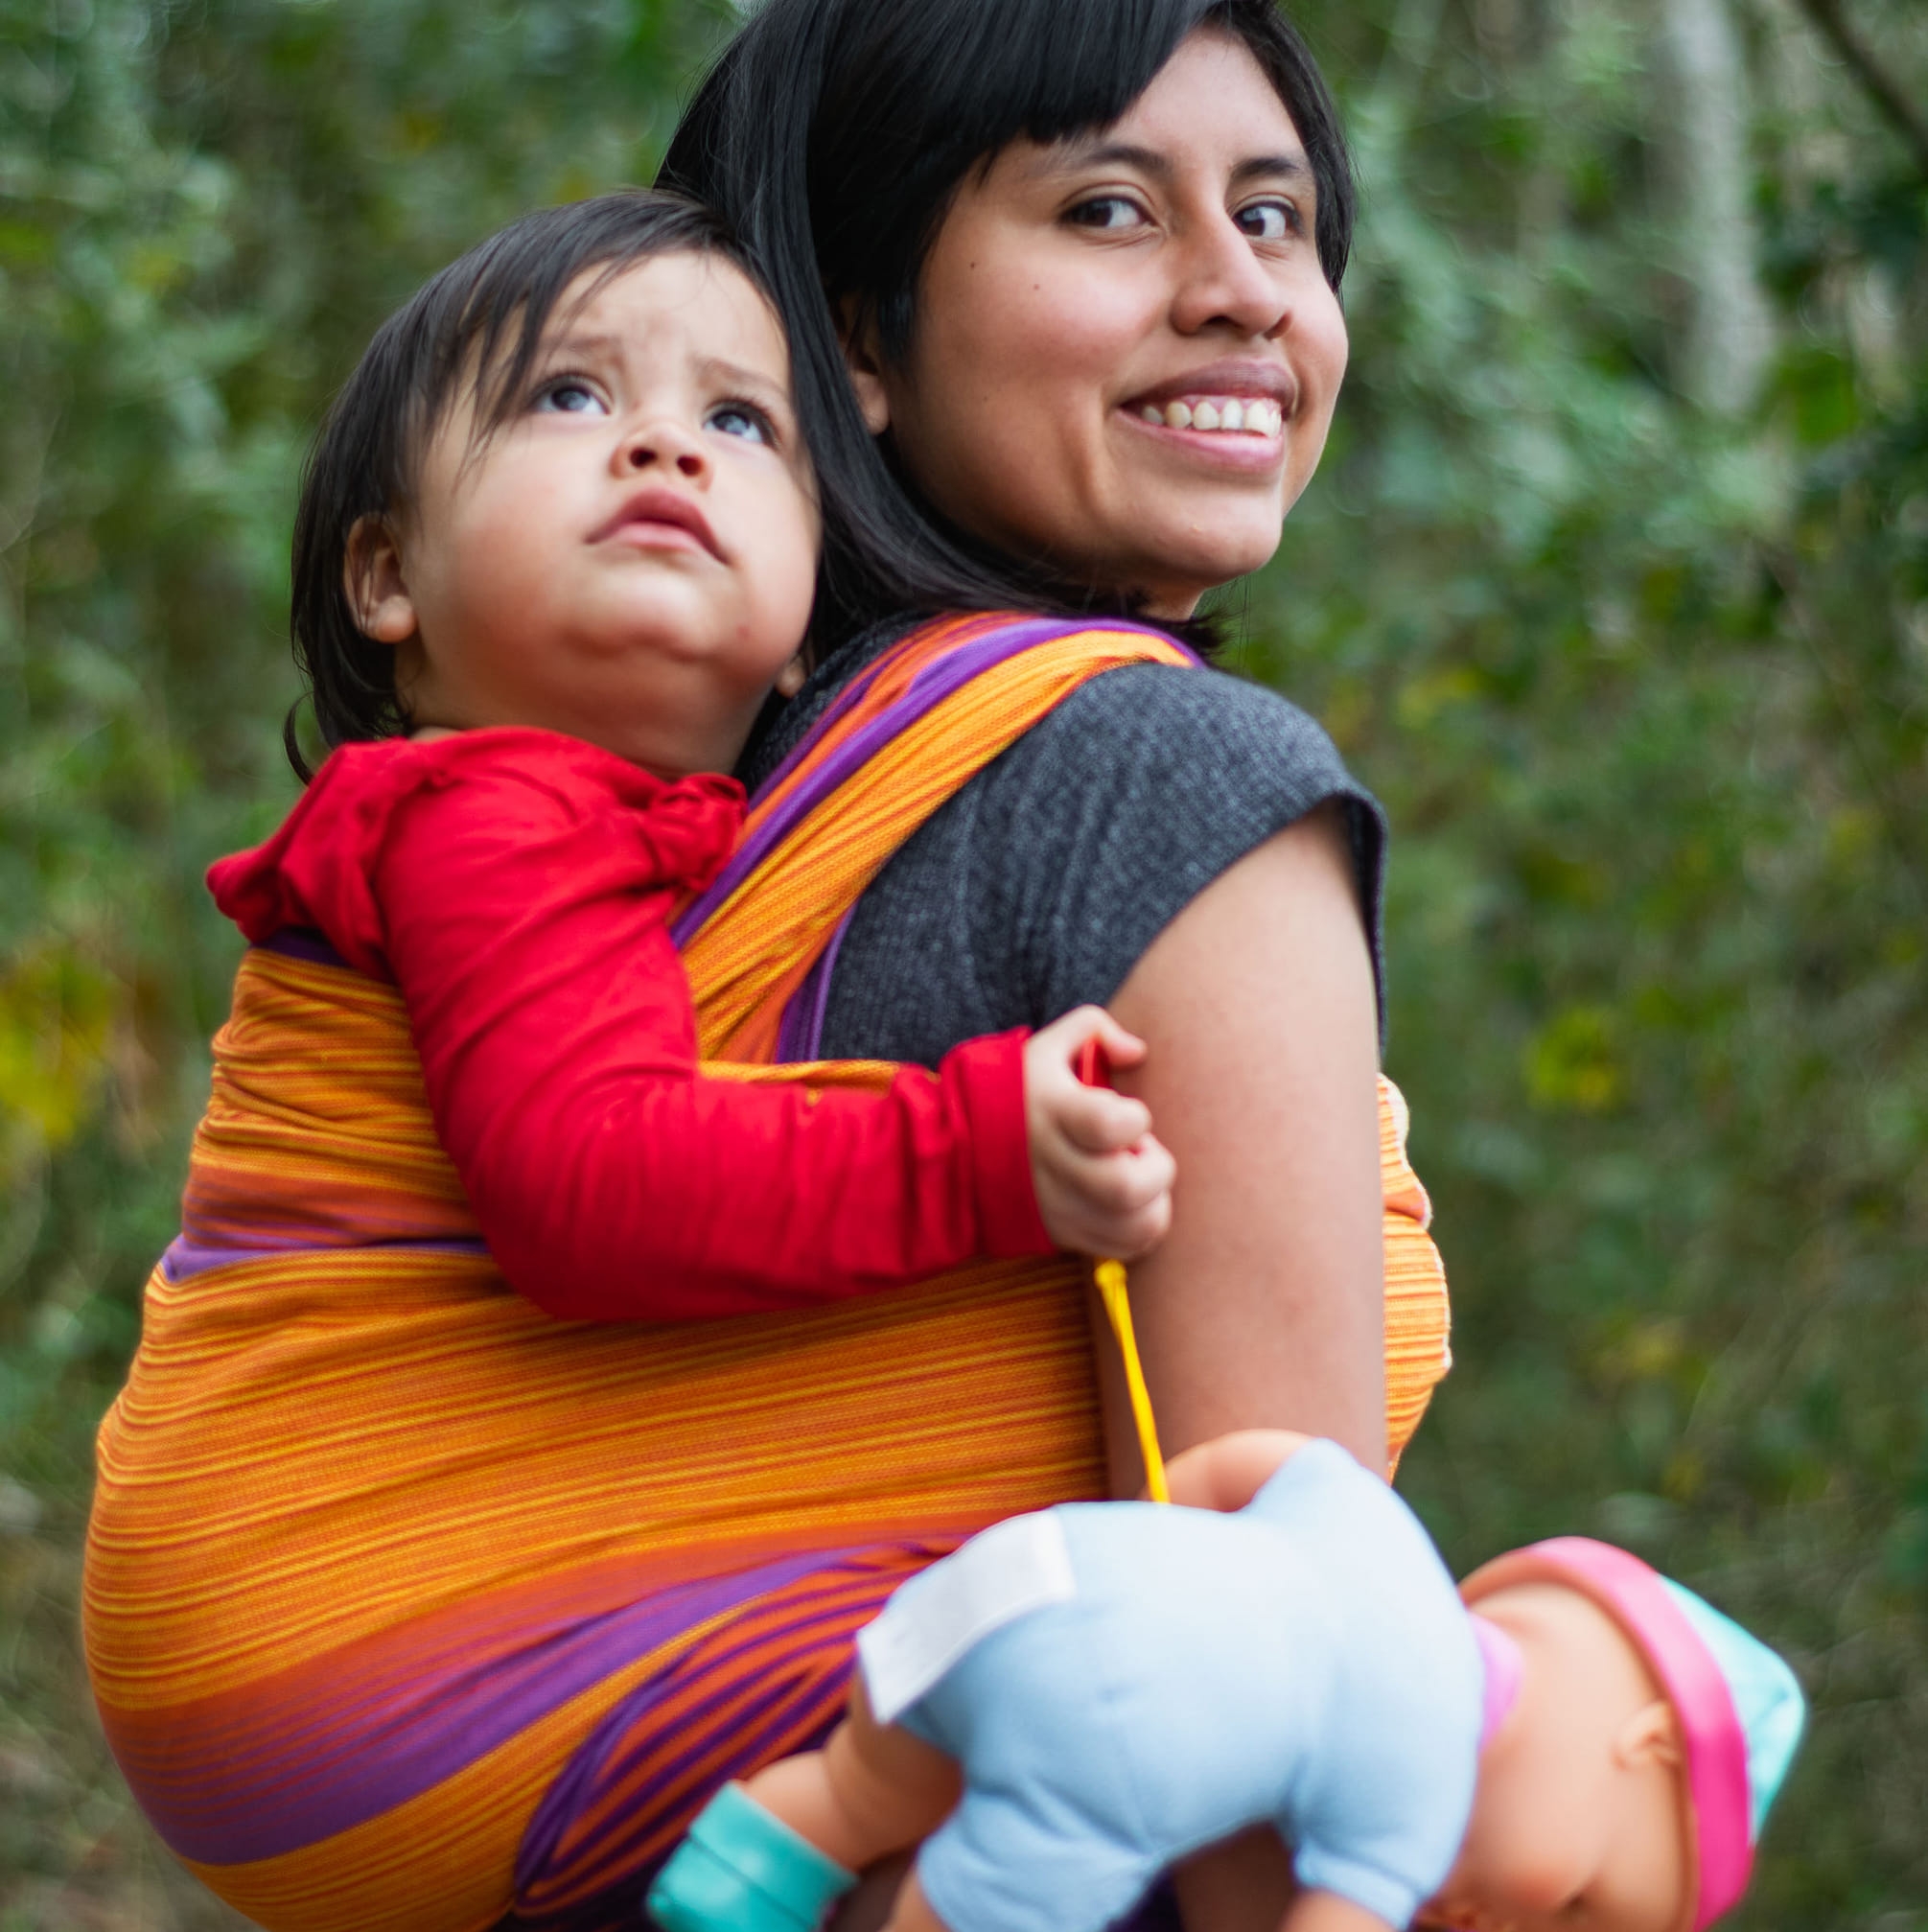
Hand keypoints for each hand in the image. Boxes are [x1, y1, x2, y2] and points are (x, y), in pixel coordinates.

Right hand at [1023, 1006, 1173, 1258]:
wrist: (958, 1152)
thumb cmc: (1015, 1092)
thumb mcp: (1046, 1046)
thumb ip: (1096, 1028)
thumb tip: (1137, 1052)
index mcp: (1053, 1112)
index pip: (1110, 1125)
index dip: (1135, 1119)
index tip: (1125, 1112)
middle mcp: (1055, 1166)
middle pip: (1128, 1187)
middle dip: (1156, 1167)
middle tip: (1138, 1151)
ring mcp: (1060, 1207)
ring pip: (1137, 1225)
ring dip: (1154, 1201)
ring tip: (1133, 1176)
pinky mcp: (1065, 1236)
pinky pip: (1128, 1248)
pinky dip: (1143, 1227)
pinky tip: (1127, 1202)